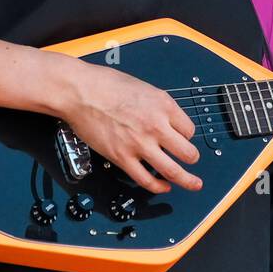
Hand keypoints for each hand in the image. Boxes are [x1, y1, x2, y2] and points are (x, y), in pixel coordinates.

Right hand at [54, 58, 201, 194]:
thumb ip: (158, 106)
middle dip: (192, 158)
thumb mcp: (144, 88)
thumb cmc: (105, 84)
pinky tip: (163, 187)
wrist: (80, 91)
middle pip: (188, 152)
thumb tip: (166, 119)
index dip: (187, 136)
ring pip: (173, 170)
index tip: (183, 138)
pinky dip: (158, 187)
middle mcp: (156, 126)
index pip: (189, 130)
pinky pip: (146, 180)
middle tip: (193, 160)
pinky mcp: (122, 158)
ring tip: (192, 183)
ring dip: (186, 180)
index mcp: (164, 105)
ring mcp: (140, 144)